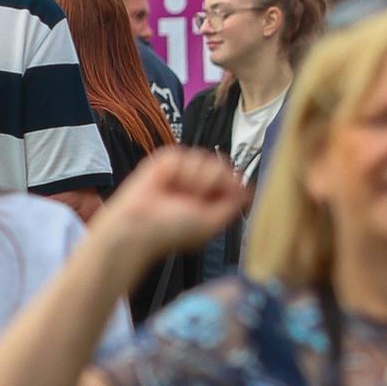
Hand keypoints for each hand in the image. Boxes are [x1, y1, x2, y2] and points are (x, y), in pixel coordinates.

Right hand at [95, 147, 246, 267]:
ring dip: (195, 180)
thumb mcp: (211, 224)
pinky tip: (167, 184)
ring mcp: (182, 170)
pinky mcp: (167, 160)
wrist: (138, 224)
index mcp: (208, 198)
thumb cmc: (169, 231)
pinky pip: (187, 155)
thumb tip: (248, 189)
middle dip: (214, 181)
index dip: (232, 182)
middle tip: (196, 198)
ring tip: (177, 195)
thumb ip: (232, 205)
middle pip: (223, 165)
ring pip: (207, 159)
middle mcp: (197, 183)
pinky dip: (180, 171)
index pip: (232, 178)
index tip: (229, 191)